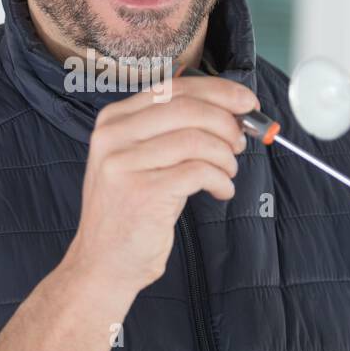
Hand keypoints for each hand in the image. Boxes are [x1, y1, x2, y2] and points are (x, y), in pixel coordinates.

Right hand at [62, 73, 258, 296]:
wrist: (103, 262)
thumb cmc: (130, 209)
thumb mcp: (140, 159)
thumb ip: (171, 131)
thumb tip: (229, 110)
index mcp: (113, 121)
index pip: (173, 88)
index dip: (218, 90)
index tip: (247, 102)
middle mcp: (113, 136)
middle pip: (188, 108)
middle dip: (226, 122)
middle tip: (240, 141)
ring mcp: (125, 164)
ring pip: (197, 140)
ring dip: (225, 156)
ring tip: (227, 172)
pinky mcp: (144, 192)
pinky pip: (199, 172)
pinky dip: (221, 180)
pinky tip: (221, 191)